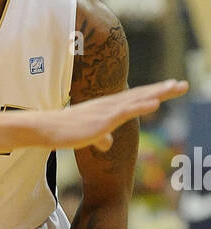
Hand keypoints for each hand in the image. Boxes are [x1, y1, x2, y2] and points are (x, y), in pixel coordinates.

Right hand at [33, 79, 188, 151]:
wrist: (45, 129)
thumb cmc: (63, 131)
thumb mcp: (87, 135)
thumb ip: (100, 137)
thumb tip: (108, 143)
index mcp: (108, 108)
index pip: (135, 98)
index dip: (153, 92)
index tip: (171, 87)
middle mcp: (110, 105)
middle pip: (142, 95)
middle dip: (163, 89)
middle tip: (183, 85)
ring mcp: (107, 111)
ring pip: (137, 100)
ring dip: (158, 93)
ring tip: (176, 87)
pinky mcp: (102, 121)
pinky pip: (125, 112)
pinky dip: (141, 106)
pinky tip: (155, 103)